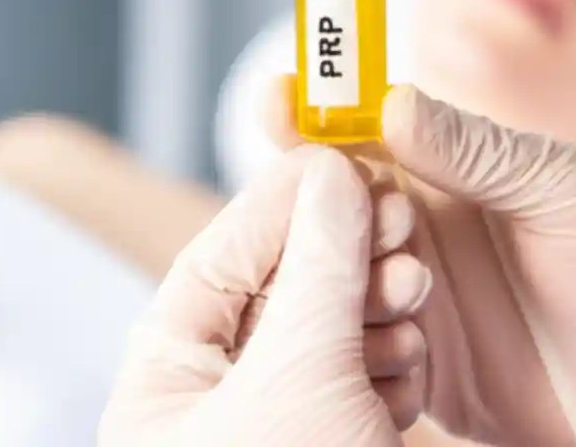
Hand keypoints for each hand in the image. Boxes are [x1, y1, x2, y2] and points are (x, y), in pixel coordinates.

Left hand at [98, 147, 431, 445]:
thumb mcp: (302, 376)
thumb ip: (318, 269)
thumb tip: (331, 176)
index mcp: (163, 391)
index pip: (212, 264)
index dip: (277, 202)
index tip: (335, 157)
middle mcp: (211, 405)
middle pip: (278, 291)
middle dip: (344, 254)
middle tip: (396, 217)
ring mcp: (274, 426)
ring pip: (326, 333)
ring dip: (378, 305)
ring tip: (412, 289)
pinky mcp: (329, 444)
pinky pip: (356, 381)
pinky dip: (390, 364)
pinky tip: (411, 363)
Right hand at [264, 79, 575, 445]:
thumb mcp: (563, 185)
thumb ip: (476, 149)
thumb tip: (387, 101)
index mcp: (450, 178)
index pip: (359, 137)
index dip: (310, 114)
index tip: (277, 100)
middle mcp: (422, 241)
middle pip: (323, 217)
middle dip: (312, 213)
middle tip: (358, 221)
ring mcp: (422, 312)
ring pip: (331, 293)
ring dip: (339, 288)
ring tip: (410, 293)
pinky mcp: (432, 380)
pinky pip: (365, 364)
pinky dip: (362, 355)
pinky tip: (403, 353)